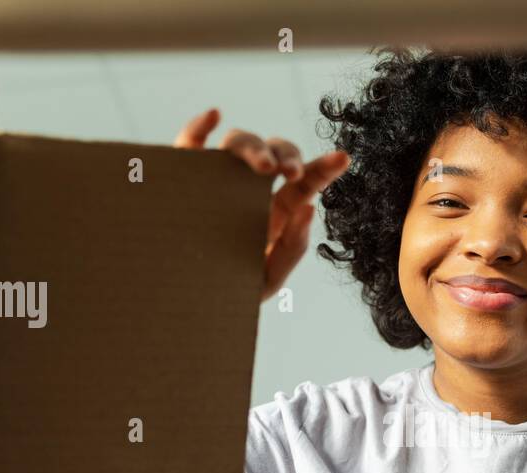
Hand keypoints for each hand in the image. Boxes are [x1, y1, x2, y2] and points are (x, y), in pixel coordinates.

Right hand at [174, 108, 350, 301]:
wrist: (183, 301)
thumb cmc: (229, 292)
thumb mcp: (267, 279)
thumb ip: (293, 248)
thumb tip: (310, 209)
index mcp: (277, 213)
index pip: (305, 183)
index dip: (324, 168)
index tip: (342, 158)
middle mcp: (250, 190)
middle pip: (275, 153)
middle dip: (287, 155)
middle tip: (290, 172)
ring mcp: (218, 180)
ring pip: (237, 144)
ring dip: (253, 146)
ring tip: (262, 166)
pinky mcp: (183, 178)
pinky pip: (188, 145)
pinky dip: (198, 128)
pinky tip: (213, 116)